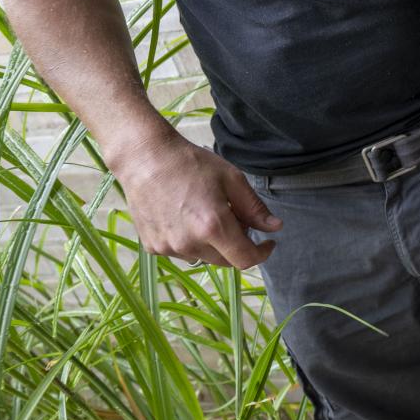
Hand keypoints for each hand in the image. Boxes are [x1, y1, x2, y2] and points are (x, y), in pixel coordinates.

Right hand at [113, 132, 282, 269]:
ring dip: (213, 244)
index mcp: (212, 227)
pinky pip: (181, 252)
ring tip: (205, 212)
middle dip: (237, 244)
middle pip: (225, 260)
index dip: (261, 254)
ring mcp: (168, 248)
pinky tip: (184, 216)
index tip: (268, 243)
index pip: (245, 259)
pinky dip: (190, 241)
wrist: (144, 158)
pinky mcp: (152, 247)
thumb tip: (275, 227)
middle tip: (235, 217)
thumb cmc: (190, 163)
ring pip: (203, 257)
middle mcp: (189, 244)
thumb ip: (254, 207)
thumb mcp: (231, 178)